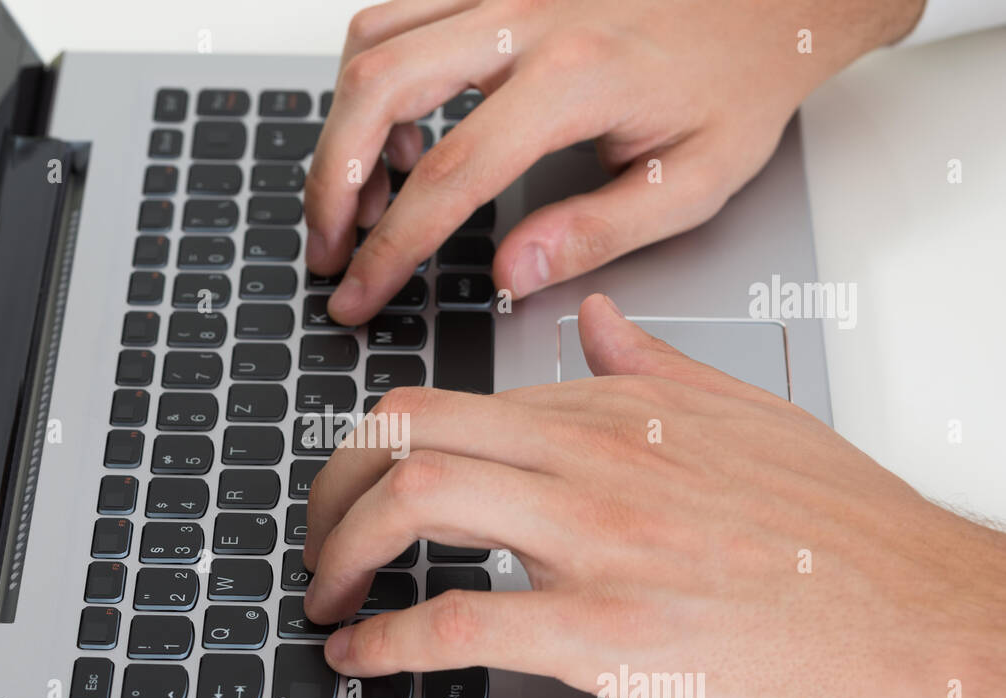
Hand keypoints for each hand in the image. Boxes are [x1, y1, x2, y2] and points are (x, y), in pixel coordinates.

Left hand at [302, 294, 1005, 697]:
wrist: (925, 617)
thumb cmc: (844, 529)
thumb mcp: (744, 415)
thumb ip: (651, 364)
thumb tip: (594, 320)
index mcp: (611, 415)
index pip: (441, 404)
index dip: (368, 452)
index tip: (352, 490)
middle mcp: (591, 463)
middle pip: (404, 437)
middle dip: (331, 493)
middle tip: (319, 543)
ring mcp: (598, 542)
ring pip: (416, 502)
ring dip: (341, 554)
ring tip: (328, 597)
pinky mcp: (611, 633)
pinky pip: (461, 623)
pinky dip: (389, 642)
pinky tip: (366, 657)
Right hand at [305, 0, 924, 323]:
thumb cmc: (740, 81)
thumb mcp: (692, 178)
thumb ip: (596, 230)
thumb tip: (511, 271)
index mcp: (575, 78)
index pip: (448, 178)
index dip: (389, 250)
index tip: (359, 296)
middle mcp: (526, 16)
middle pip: (375, 90)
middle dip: (330, 184)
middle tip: (331, 248)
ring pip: (373, 40)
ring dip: (344, 124)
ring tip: (363, 193)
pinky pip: (401, 9)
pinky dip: (373, 72)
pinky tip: (399, 125)